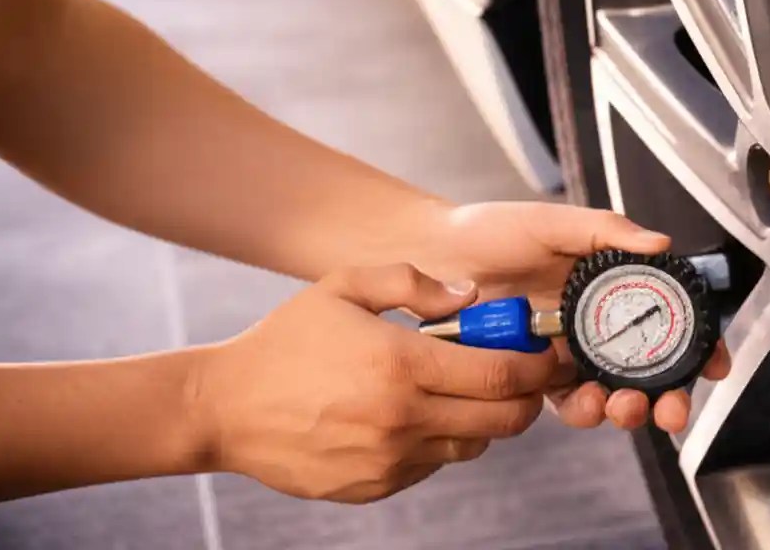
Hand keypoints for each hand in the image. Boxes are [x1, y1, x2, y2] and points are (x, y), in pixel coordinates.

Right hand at [197, 264, 556, 503]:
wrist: (225, 407)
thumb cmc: (288, 340)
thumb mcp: (345, 286)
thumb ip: (413, 283)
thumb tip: (471, 296)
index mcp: (399, 364)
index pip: (500, 374)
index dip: (535, 365)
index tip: (544, 354)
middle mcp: (401, 419)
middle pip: (503, 419)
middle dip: (527, 397)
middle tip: (525, 377)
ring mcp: (389, 460)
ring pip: (473, 445)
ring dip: (485, 419)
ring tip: (461, 390)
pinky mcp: (375, 487)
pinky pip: (434, 465)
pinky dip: (441, 441)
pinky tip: (416, 414)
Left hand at [434, 202, 729, 433]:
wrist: (434, 255)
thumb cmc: (491, 231)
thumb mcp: (553, 223)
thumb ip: (607, 230)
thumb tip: (659, 242)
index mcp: (612, 286)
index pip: (668, 319)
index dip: (698, 345)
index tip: (712, 364)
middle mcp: (596, 324)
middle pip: (649, 368)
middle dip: (669, 396)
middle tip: (670, 407)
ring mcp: (569, 353)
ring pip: (613, 392)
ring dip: (627, 408)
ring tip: (620, 406)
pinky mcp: (536, 376)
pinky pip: (567, 402)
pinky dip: (583, 409)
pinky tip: (583, 402)